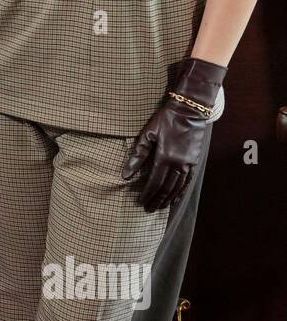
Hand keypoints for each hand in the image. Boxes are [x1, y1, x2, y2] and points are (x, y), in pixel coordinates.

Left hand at [122, 58, 225, 211]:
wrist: (190, 110)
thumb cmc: (166, 120)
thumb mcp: (148, 134)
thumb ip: (137, 155)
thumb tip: (125, 174)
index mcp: (165, 158)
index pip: (154, 182)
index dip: (148, 194)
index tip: (141, 202)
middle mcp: (178, 164)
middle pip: (166, 188)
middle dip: (157, 200)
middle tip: (148, 210)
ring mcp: (188, 164)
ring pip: (177, 188)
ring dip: (168, 199)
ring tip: (159, 207)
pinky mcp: (195, 162)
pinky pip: (188, 182)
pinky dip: (181, 192)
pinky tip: (175, 199)